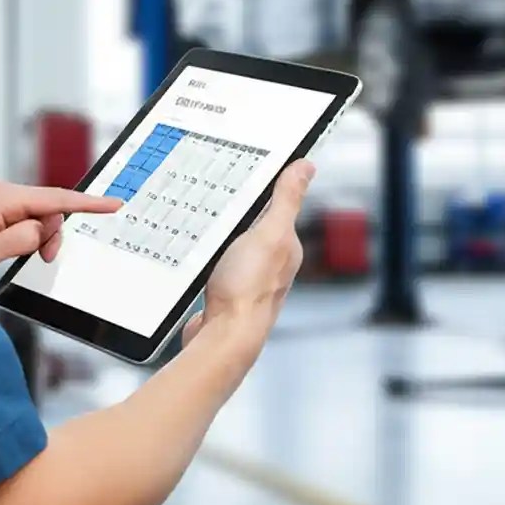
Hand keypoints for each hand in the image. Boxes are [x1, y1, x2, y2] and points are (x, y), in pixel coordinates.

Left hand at [0, 182, 121, 275]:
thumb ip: (23, 238)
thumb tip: (43, 230)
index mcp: (3, 198)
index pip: (57, 198)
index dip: (88, 203)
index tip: (113, 203)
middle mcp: (0, 193)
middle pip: (48, 208)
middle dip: (54, 233)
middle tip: (44, 259)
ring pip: (34, 216)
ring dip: (37, 238)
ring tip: (20, 258)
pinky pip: (20, 220)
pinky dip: (26, 235)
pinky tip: (17, 248)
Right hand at [182, 160, 314, 347]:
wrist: (222, 337)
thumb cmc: (248, 291)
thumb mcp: (269, 233)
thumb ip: (286, 200)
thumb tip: (306, 167)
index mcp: (286, 247)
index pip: (278, 207)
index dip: (265, 188)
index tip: (248, 168)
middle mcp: (270, 264)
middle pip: (255, 226)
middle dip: (240, 210)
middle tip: (219, 189)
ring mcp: (247, 280)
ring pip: (234, 245)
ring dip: (222, 233)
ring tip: (206, 217)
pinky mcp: (225, 293)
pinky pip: (216, 265)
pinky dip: (209, 255)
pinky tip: (197, 253)